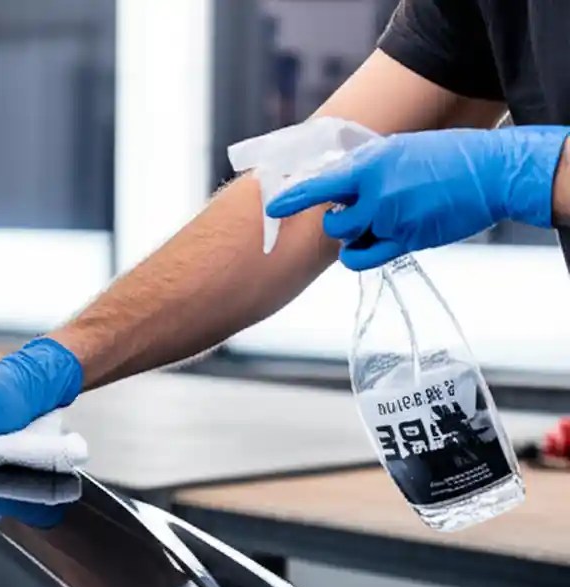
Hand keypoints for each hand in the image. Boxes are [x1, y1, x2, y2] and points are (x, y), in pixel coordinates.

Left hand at [265, 126, 569, 269]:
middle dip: (338, 219)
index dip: (294, 197)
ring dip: (353, 233)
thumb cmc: (446, 156)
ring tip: (379, 218)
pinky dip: (359, 254)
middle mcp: (376, 192)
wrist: (491, 171)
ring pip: (347, 238)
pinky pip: (363, 257)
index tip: (272, 207)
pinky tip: (369, 243)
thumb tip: (338, 187)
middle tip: (360, 208)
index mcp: (371, 163)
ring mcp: (390, 218)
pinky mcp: (406, 240)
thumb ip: (365, 170)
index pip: (322, 183)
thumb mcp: (399, 151)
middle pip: (333, 219)